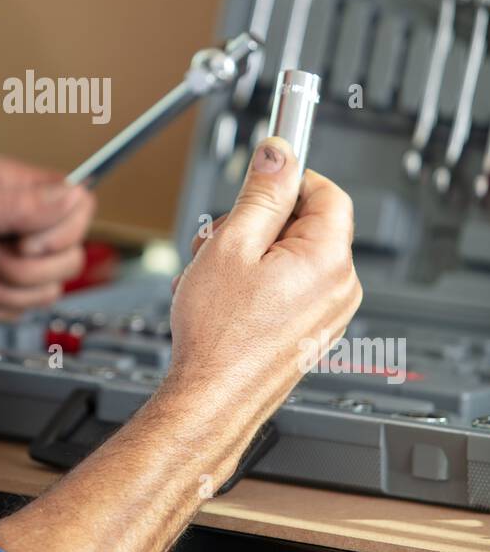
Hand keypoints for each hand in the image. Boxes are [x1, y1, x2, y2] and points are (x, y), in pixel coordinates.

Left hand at [0, 155, 96, 320]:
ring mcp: (12, 260)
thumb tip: (74, 192)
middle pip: (69, 256)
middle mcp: (20, 222)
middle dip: (20, 267)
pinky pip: (19, 311)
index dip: (62, 230)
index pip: (80, 204)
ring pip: (46, 290)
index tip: (25, 241)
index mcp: (15, 188)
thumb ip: (23, 204)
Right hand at [165, 136, 361, 481]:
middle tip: (220, 237)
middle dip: (258, 221)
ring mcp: (328, 312)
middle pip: (306, 222)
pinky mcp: (311, 329)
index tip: (261, 175)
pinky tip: (225, 295)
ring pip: (292, 254)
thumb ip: (261, 193)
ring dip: (250, 252)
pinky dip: (257, 280)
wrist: (211, 397)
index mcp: (329, 259)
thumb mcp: (232, 243)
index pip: (327, 191)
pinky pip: (289, 285)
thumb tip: (280, 154)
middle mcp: (339, 286)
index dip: (290, 177)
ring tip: (214, 273)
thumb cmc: (219, 335)